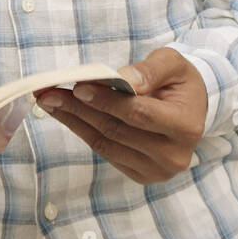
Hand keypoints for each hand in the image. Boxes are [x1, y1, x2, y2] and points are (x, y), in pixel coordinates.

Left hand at [33, 47, 208, 184]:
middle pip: (117, 130)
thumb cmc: (178, 81)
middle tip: (48, 92)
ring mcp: (156, 170)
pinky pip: (104, 151)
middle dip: (79, 108)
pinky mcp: (140, 174)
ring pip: (105, 143)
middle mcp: (172, 155)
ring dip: (73, 120)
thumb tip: (124, 79)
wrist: (189, 108)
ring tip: (48, 100)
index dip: (107, 101)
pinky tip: (64, 114)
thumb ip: (150, 70)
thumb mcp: (172, 63)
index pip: (138, 113)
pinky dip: (81, 131)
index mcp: (185, 126)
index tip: (79, 86)